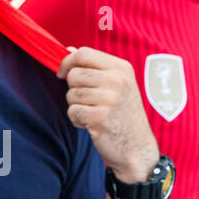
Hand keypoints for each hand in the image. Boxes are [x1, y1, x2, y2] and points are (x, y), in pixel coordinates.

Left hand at [57, 46, 159, 182]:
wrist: (137, 149)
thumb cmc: (123, 116)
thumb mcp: (118, 86)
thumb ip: (94, 68)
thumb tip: (68, 50)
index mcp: (121, 68)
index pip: (83, 53)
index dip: (67, 62)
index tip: (62, 73)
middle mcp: (117, 80)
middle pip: (74, 74)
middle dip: (74, 90)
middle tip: (90, 103)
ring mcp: (110, 99)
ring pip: (71, 94)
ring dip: (76, 107)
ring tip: (94, 114)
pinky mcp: (100, 117)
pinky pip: (72, 112)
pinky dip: (77, 120)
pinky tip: (92, 125)